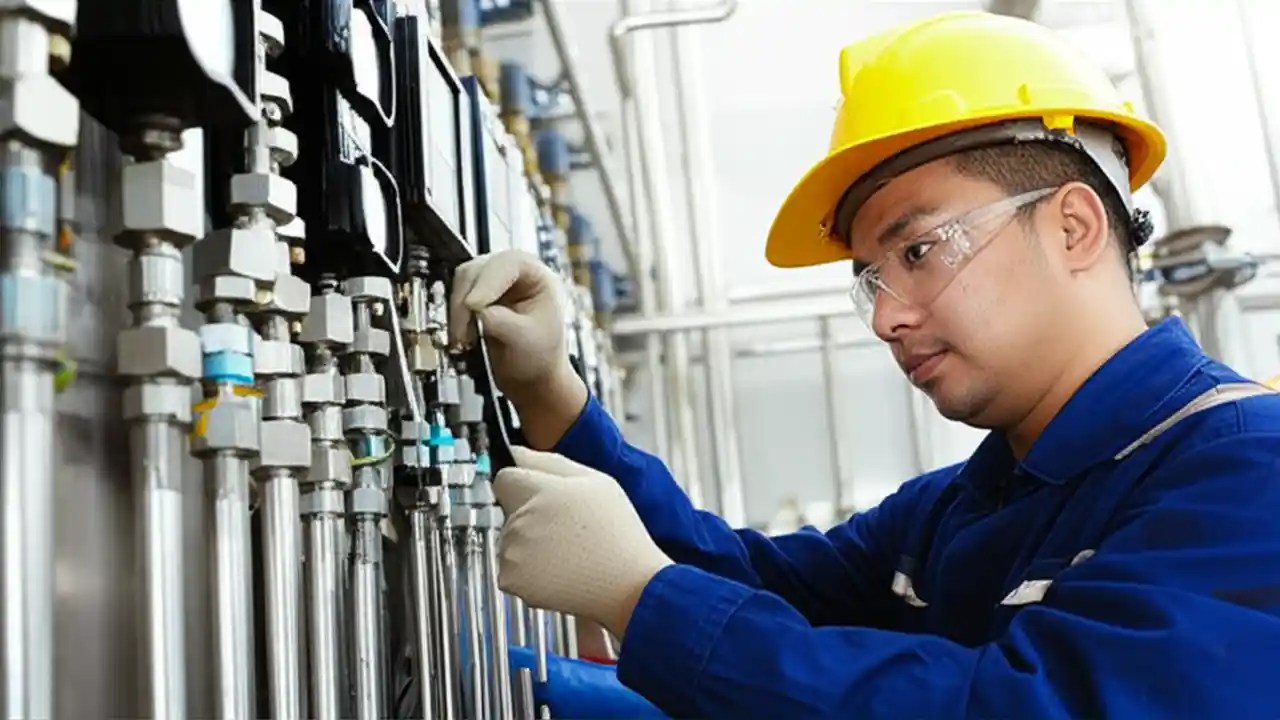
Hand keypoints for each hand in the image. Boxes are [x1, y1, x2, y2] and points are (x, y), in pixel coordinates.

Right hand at [449, 251, 585, 445]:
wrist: (532, 378)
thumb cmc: (540, 357)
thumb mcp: (526, 340)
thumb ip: (502, 322)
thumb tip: (477, 309)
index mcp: (536, 275)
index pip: (506, 265)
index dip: (487, 284)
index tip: (474, 307)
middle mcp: (513, 273)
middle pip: (477, 270)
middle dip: (465, 302)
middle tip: (463, 332)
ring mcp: (494, 284)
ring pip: (462, 282)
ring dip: (457, 311)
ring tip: (463, 340)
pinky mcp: (477, 297)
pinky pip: (456, 297)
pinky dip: (454, 317)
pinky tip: (461, 338)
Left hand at [494, 447, 672, 637]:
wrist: (628, 585)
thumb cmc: (618, 535)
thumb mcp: (597, 482)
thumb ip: (551, 462)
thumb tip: (518, 453)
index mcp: (541, 490)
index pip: (504, 478)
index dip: (522, 485)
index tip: (537, 496)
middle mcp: (522, 519)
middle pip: (509, 512)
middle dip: (530, 517)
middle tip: (565, 529)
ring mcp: (514, 551)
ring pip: (509, 541)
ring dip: (528, 546)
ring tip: (565, 552)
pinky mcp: (511, 579)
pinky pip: (509, 569)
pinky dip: (527, 573)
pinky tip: (557, 571)